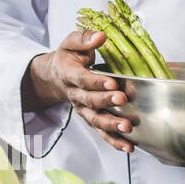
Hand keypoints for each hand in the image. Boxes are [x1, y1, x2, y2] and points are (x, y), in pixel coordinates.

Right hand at [22, 30, 134, 152]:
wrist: (55, 76)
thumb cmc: (69, 57)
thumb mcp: (71, 43)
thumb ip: (84, 38)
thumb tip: (100, 36)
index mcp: (69, 74)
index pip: (82, 79)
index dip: (96, 82)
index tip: (113, 82)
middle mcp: (75, 94)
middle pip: (89, 101)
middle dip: (106, 101)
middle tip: (122, 99)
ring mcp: (82, 109)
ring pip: (95, 120)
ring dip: (111, 125)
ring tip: (127, 128)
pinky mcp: (91, 118)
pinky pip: (101, 132)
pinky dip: (114, 141)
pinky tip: (129, 147)